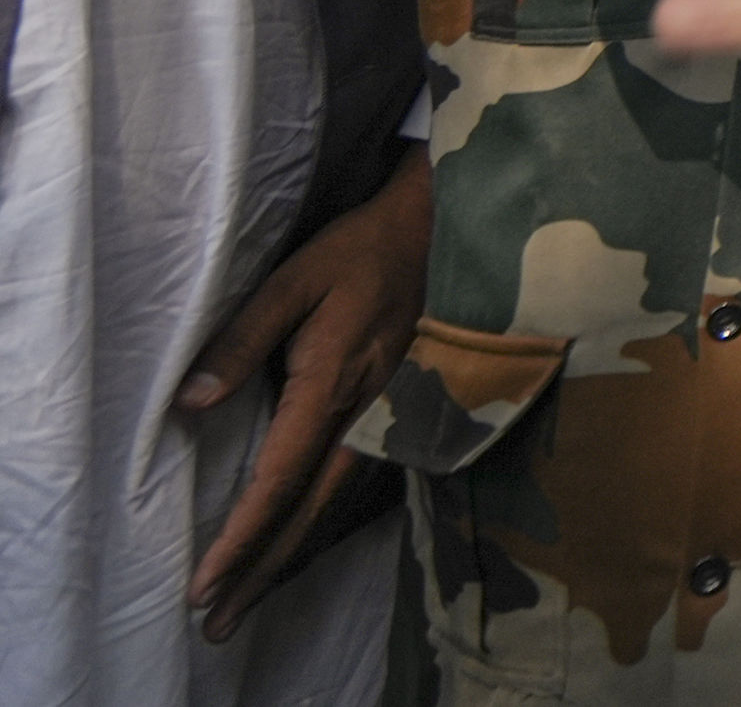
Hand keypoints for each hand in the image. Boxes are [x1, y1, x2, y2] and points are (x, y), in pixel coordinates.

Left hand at [178, 146, 426, 635]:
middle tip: (217, 624)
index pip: (279, 480)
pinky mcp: (404, 415)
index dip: (241, 537)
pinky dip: (328, 530)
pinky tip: (308, 549)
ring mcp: (393, 418)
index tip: (204, 583)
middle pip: (309, 514)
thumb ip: (242, 338)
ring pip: (338, 509)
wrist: (436, 228)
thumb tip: (192, 403)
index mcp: (333, 383)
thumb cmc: (359, 250)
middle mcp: (368, 413)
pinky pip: (361, 490)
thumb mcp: (292, 280)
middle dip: (261, 572)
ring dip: (292, 560)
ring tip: (251, 602)